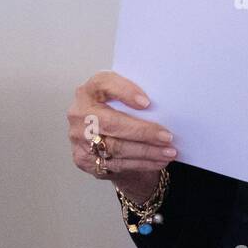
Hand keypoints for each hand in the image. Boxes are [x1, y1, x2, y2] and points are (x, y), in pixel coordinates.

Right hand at [67, 70, 177, 200]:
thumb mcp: (122, 97)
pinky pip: (116, 164)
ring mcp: (79, 138)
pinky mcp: (84, 159)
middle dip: (143, 131)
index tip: (147, 102)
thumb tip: (167, 102)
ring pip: (116, 147)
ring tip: (169, 151)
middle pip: (112, 122)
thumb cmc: (117, 110)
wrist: (100, 135)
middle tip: (167, 137)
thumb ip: (135, 96)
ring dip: (147, 151)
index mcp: (90, 90)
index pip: (104, 84)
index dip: (125, 92)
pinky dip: (141, 163)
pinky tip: (158, 161)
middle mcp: (79, 113)